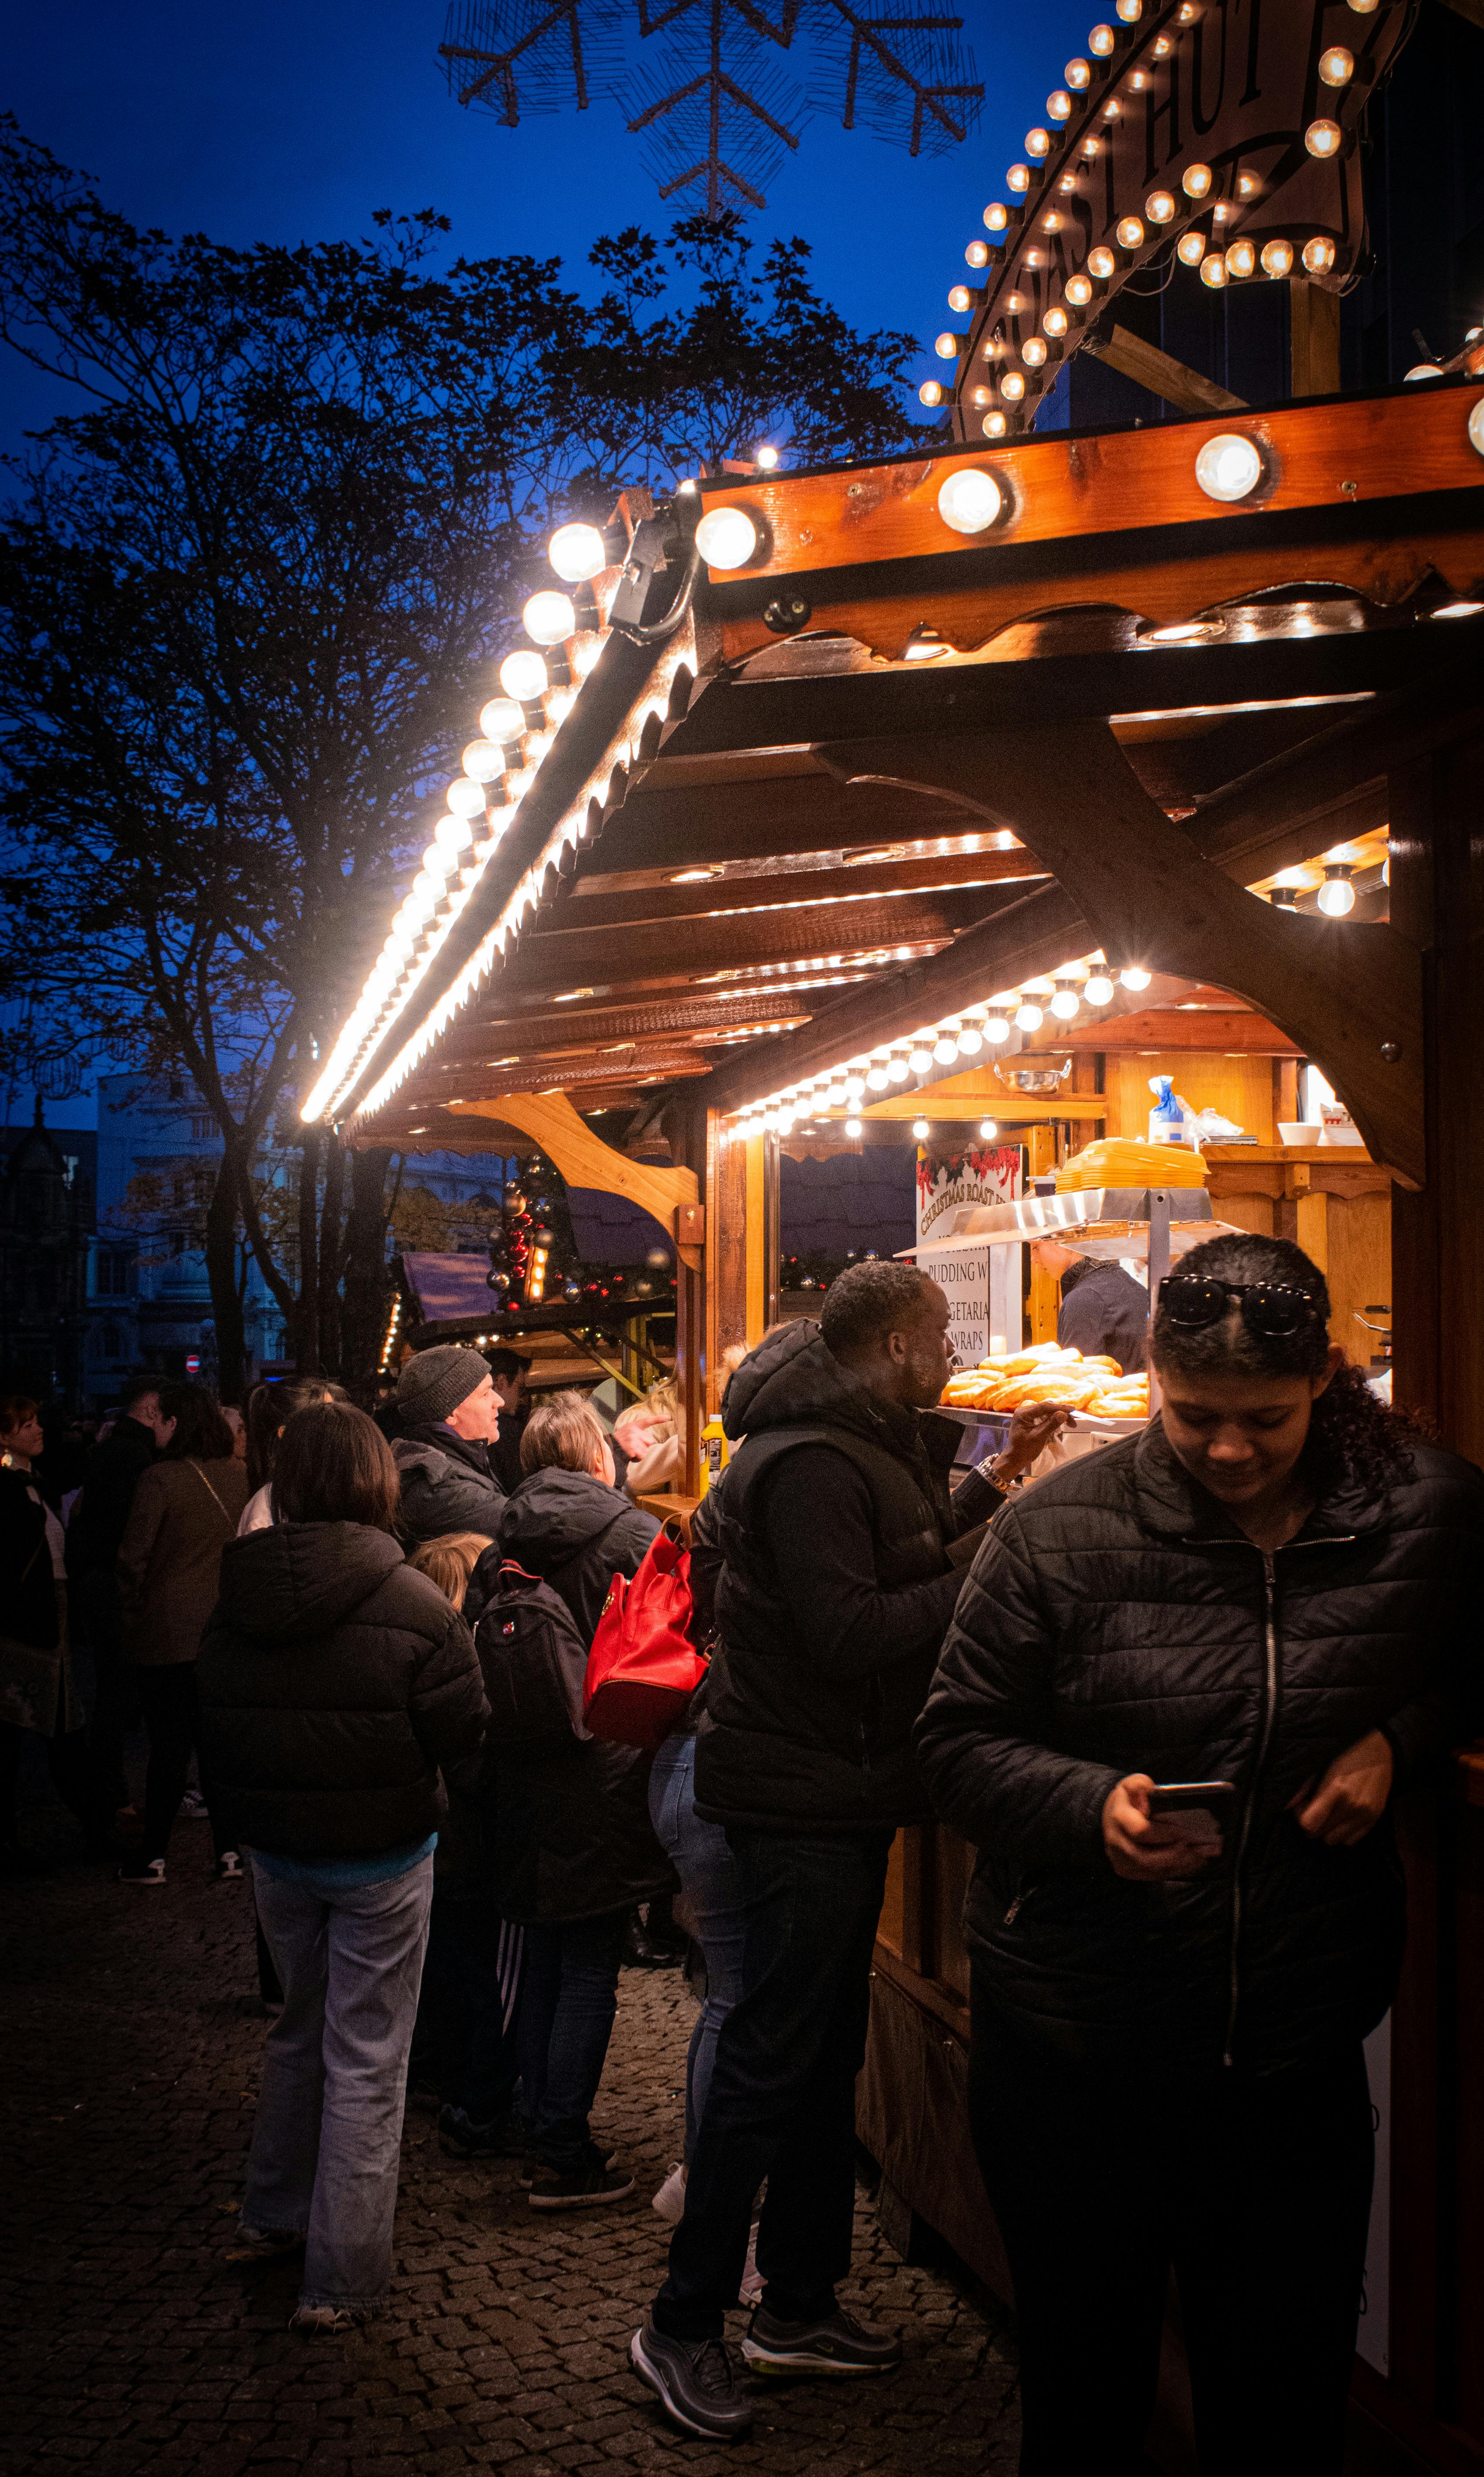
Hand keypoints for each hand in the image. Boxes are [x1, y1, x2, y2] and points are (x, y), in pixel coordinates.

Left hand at [997, 1402, 1074, 1480]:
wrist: (1014, 1459)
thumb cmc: (1024, 1450)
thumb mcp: (1038, 1437)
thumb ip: (1050, 1424)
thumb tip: (1063, 1414)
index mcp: (1023, 1413)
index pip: (1044, 1406)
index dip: (1060, 1407)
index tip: (1073, 1409)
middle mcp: (1024, 1411)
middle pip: (1046, 1408)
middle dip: (1061, 1413)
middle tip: (1073, 1421)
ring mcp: (1027, 1415)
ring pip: (1047, 1412)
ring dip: (1058, 1417)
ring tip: (1070, 1424)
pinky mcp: (1030, 1420)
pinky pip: (1044, 1417)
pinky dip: (1053, 1421)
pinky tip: (1060, 1426)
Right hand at [1102, 1773, 1218, 1881]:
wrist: (1112, 1818)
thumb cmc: (1128, 1800)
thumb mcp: (1132, 1783)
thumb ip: (1139, 1785)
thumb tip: (1147, 1792)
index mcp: (1119, 1819)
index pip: (1141, 1831)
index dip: (1165, 1833)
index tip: (1186, 1831)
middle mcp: (1117, 1843)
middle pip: (1148, 1858)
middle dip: (1177, 1855)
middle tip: (1201, 1849)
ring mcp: (1122, 1860)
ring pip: (1154, 1871)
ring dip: (1181, 1865)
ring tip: (1202, 1855)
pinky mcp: (1130, 1871)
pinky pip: (1156, 1875)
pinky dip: (1177, 1870)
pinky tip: (1193, 1861)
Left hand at [1291, 1729, 1393, 1845]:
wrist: (1381, 1751)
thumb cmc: (1348, 1754)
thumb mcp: (1323, 1764)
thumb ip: (1305, 1785)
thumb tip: (1288, 1804)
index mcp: (1337, 1790)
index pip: (1309, 1823)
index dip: (1300, 1816)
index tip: (1302, 1804)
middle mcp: (1352, 1806)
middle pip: (1319, 1833)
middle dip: (1312, 1821)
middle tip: (1314, 1806)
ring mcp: (1365, 1814)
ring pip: (1333, 1840)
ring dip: (1326, 1829)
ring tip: (1328, 1812)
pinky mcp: (1374, 1819)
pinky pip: (1350, 1841)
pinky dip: (1342, 1833)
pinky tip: (1341, 1816)